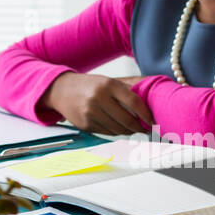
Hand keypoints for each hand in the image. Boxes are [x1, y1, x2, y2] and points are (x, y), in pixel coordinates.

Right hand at [39, 72, 153, 135]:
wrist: (61, 90)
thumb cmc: (90, 86)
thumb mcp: (108, 81)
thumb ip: (126, 92)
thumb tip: (148, 107)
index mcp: (108, 85)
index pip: (134, 102)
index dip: (146, 114)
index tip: (152, 121)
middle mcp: (99, 98)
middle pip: (127, 120)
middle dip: (139, 128)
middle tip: (145, 129)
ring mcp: (91, 113)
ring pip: (118, 129)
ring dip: (129, 132)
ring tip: (134, 130)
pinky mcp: (86, 125)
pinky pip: (108, 133)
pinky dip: (116, 132)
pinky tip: (119, 129)